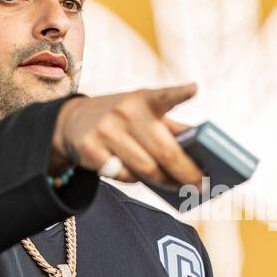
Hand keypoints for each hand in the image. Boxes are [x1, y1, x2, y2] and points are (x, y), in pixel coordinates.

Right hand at [51, 83, 202, 186]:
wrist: (73, 120)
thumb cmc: (122, 120)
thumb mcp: (143, 112)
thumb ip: (171, 127)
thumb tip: (203, 153)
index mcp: (143, 99)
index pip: (164, 95)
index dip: (179, 93)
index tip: (194, 89)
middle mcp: (125, 112)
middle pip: (164, 152)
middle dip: (186, 174)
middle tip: (200, 186)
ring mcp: (106, 130)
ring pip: (145, 169)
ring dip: (164, 181)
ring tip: (177, 186)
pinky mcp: (90, 150)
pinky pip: (123, 176)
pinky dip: (136, 180)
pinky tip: (142, 178)